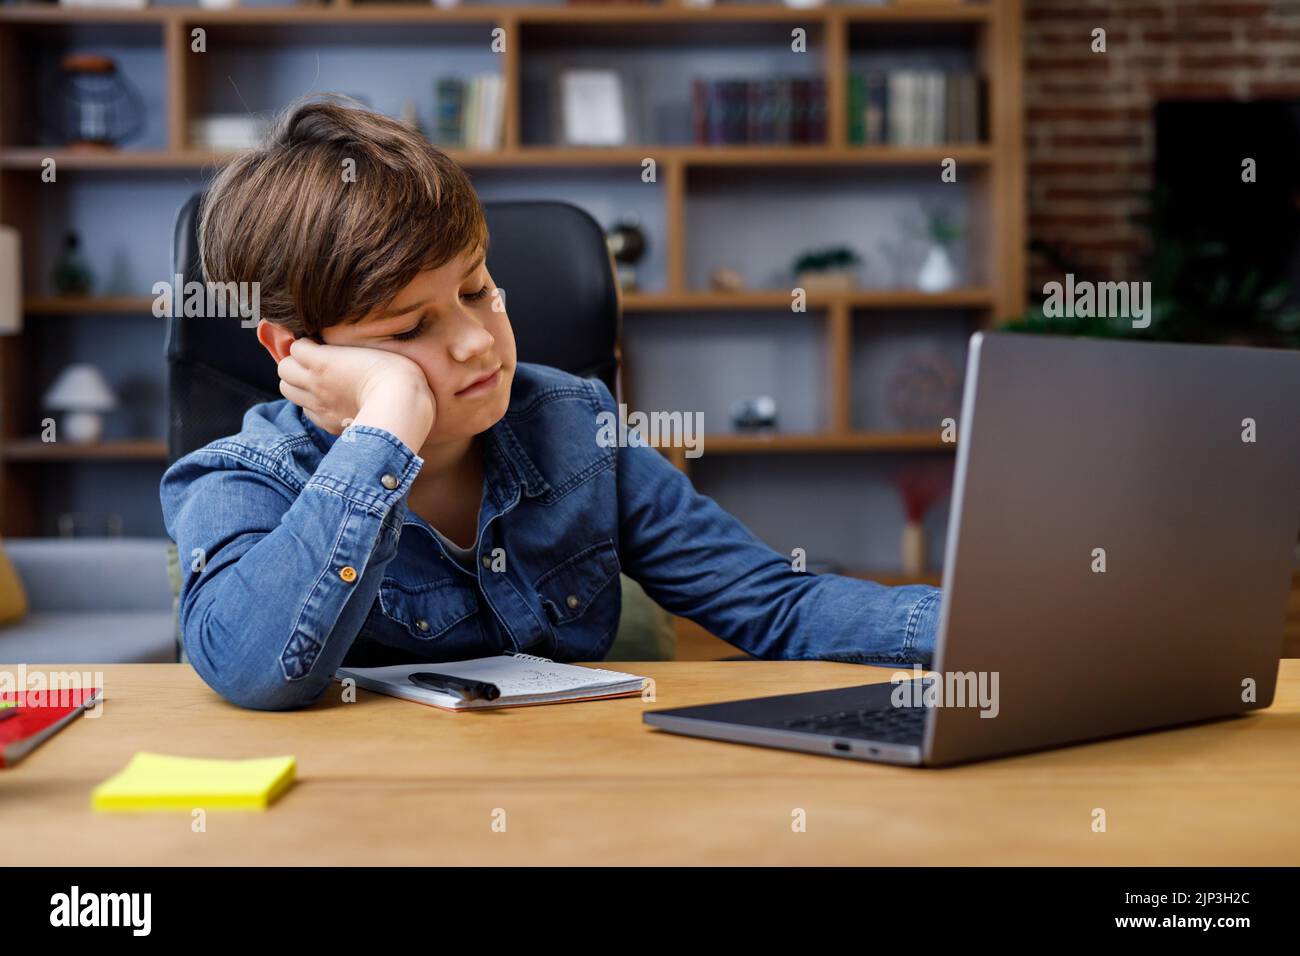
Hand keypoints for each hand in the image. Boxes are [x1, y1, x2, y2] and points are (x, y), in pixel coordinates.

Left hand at [276, 337, 435, 449]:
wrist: (402, 407)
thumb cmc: (394, 372)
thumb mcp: (370, 349)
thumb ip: (345, 348)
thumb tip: (332, 349)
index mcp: (322, 361)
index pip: (296, 346)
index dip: (309, 344)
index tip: (321, 346)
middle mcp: (314, 383)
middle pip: (283, 368)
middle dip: (295, 364)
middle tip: (313, 364)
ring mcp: (318, 405)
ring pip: (287, 390)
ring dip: (298, 384)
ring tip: (317, 382)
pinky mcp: (327, 423)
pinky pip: (307, 411)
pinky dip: (313, 405)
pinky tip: (331, 401)